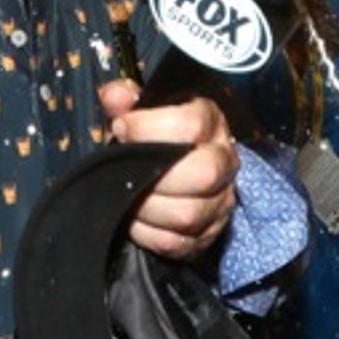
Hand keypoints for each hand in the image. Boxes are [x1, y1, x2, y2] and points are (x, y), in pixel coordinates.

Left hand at [99, 80, 237, 259]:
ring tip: (128, 196)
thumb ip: (126, 101)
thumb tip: (115, 95)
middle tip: (127, 170)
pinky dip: (148, 234)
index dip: (149, 128)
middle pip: (204, 173)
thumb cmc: (158, 138)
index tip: (122, 128)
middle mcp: (223, 159)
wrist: (179, 170)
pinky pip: (177, 242)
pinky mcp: (208, 233)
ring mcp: (221, 199)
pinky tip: (136, 219)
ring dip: (147, 208)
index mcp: (210, 122)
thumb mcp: (141, 112)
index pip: (192, 125)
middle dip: (155, 175)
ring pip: (189, 214)